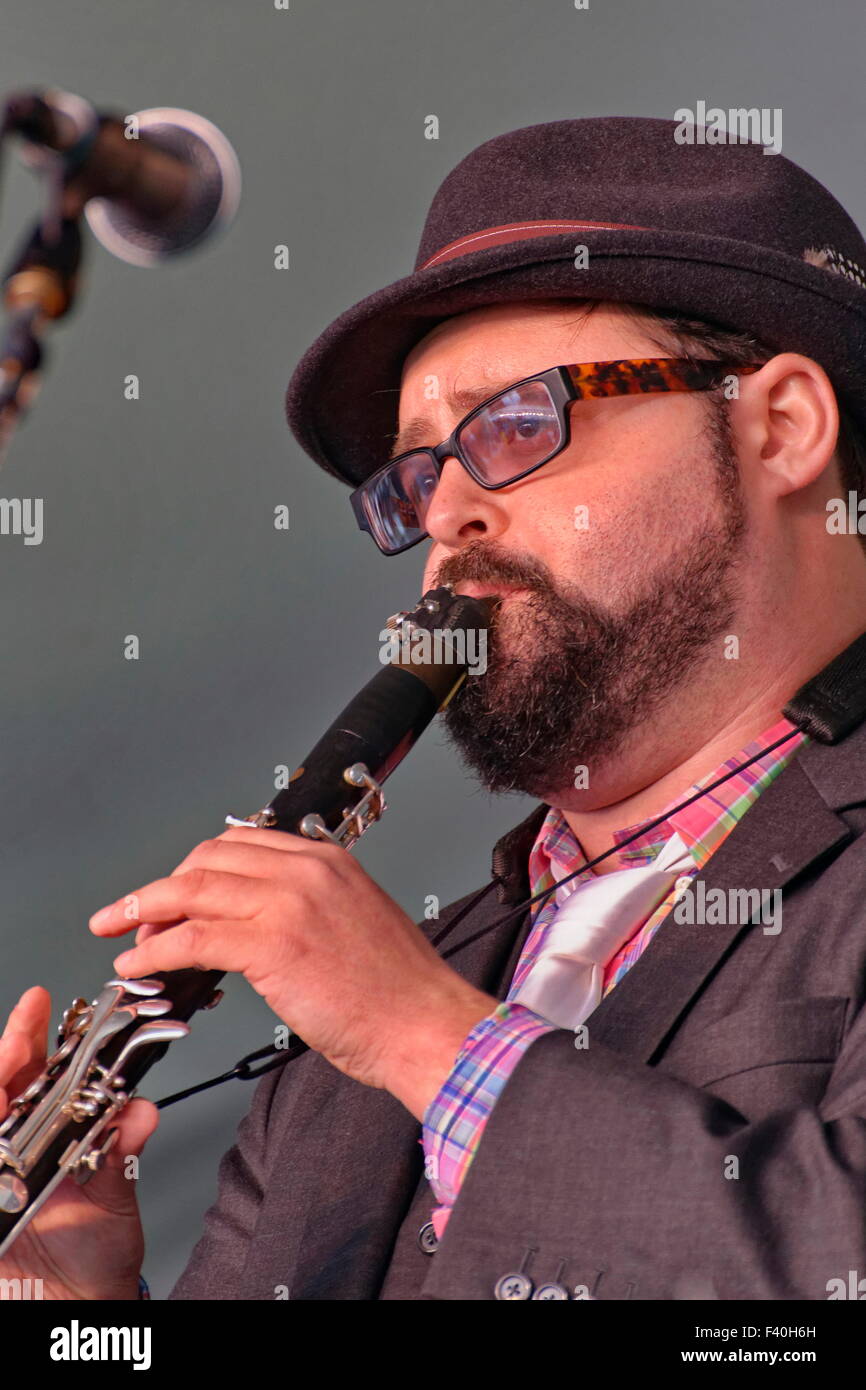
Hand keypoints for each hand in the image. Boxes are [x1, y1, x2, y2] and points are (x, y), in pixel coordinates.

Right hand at [0, 987, 155, 1299]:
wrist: (77, 1311)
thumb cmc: (94, 1258)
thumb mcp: (114, 1200)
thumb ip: (120, 1152)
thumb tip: (140, 1110)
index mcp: (47, 1136)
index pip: (34, 1074)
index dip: (33, 1036)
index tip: (41, 1005)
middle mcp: (12, 1149)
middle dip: (8, 1051)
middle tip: (22, 1027)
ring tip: (5, 1075)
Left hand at [90, 829, 495, 1119]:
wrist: (426, 1025)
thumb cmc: (397, 993)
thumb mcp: (353, 924)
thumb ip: (306, 910)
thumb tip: (253, 925)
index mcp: (327, 862)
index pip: (241, 844)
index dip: (194, 867)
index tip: (171, 891)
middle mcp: (307, 871)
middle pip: (208, 858)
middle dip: (162, 885)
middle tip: (136, 915)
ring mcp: (289, 904)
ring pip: (192, 890)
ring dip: (143, 910)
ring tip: (120, 931)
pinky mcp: (274, 945)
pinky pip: (193, 937)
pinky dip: (156, 948)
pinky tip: (141, 963)